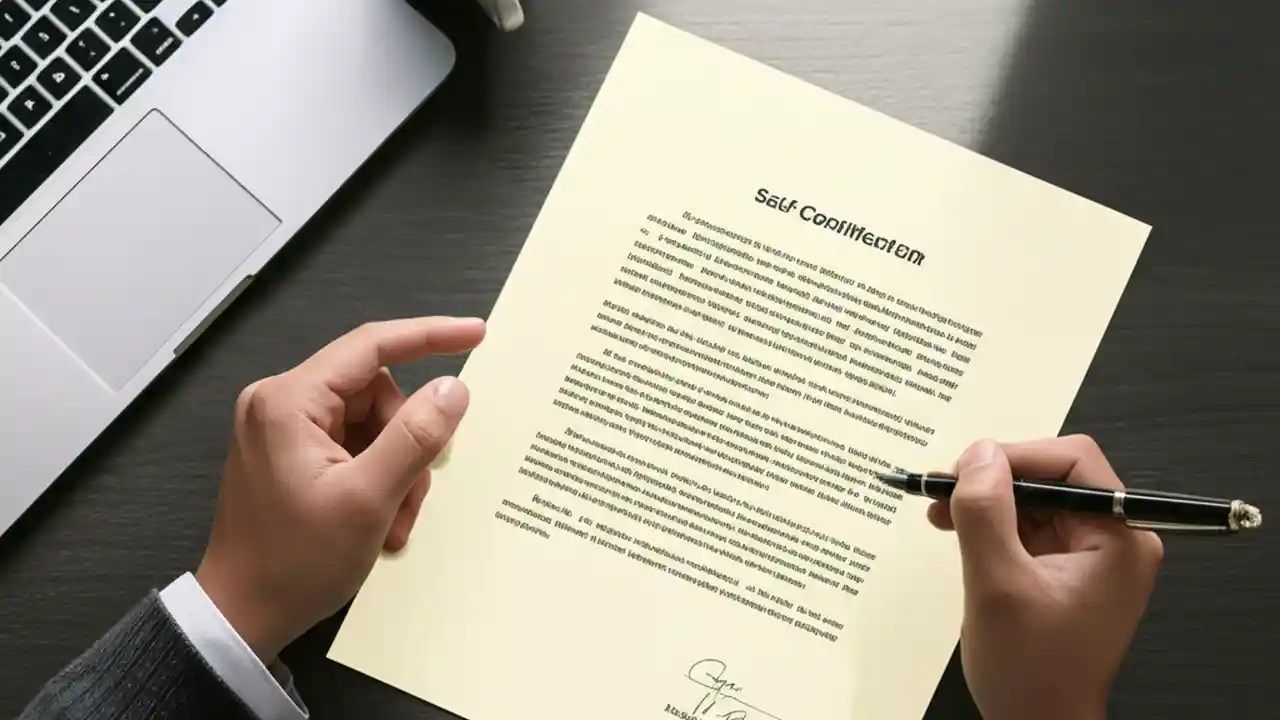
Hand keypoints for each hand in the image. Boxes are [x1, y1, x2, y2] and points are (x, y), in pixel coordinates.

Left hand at [195, 317, 485, 661]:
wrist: (242, 615)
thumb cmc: (291, 564)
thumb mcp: (367, 500)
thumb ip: (415, 437)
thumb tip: (452, 389)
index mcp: (288, 401)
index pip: (371, 346)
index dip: (429, 336)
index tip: (475, 334)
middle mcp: (279, 403)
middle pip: (377, 392)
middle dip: (406, 441)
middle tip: (411, 493)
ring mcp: (282, 429)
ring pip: (372, 423)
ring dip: (395, 469)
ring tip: (391, 519)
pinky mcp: (289, 453)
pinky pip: (354, 445)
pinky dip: (376, 479)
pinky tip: (377, 519)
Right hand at [928, 436, 1162, 719]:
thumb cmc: (1032, 672)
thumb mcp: (997, 584)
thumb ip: (986, 513)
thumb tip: (978, 454)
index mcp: (1120, 540)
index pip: (1073, 462)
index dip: (1015, 457)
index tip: (966, 470)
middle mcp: (1115, 542)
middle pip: (1052, 477)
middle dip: (994, 481)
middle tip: (945, 491)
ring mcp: (1092, 557)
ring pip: (1035, 501)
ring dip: (987, 502)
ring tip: (943, 513)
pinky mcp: (1066, 571)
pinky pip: (1028, 528)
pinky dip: (992, 525)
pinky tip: (958, 530)